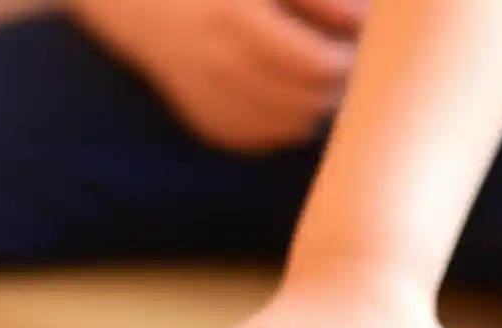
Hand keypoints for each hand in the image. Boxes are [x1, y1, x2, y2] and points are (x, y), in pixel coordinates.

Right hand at [73, 0, 365, 151]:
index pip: (315, 64)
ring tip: (320, 84)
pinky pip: (258, 140)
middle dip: (337, 89)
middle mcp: (218, 63)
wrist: (139, 5)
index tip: (362, 49)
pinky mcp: (204, 121)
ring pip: (287, 128)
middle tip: (347, 68)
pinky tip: (288, 103)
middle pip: (307, 101)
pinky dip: (282, 128)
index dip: (349, 62)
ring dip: (314, 111)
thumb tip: (362, 22)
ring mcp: (208, 98)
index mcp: (235, 18)